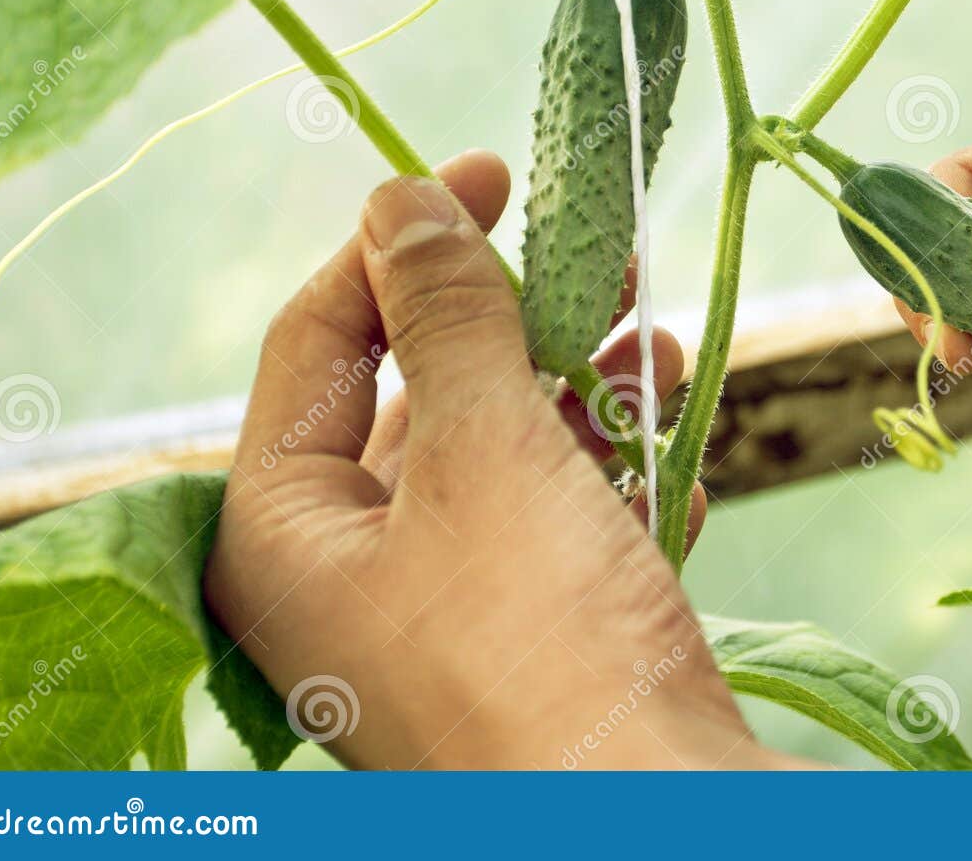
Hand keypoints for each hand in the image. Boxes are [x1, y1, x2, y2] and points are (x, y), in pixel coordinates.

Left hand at [204, 150, 772, 768]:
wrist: (654, 821)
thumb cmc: (541, 642)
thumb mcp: (486, 453)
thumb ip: (444, 317)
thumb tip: (399, 198)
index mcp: (285, 530)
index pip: (318, 340)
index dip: (402, 243)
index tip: (491, 174)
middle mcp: (349, 573)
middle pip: (426, 395)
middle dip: (524, 323)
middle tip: (605, 253)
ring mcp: (444, 613)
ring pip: (509, 457)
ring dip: (592, 398)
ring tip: (667, 356)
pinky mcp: (530, 642)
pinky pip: (564, 529)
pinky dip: (622, 486)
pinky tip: (686, 467)